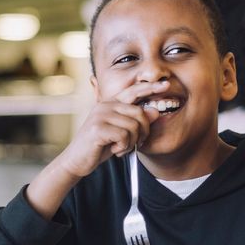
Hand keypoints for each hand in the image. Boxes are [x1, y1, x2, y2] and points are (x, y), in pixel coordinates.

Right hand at [52, 80, 168, 179]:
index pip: (134, 91)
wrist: (77, 160)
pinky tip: (114, 150)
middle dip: (143, 132)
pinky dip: (123, 147)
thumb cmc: (100, 146)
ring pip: (134, 127)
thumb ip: (137, 122)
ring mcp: (100, 116)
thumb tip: (155, 111)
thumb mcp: (122, 133)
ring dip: (131, 142)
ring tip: (120, 147)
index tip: (166, 85)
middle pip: (139, 113)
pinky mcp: (98, 128)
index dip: (150, 87)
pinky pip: (124, 136)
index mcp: (111, 103)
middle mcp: (105, 106)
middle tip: (134, 143)